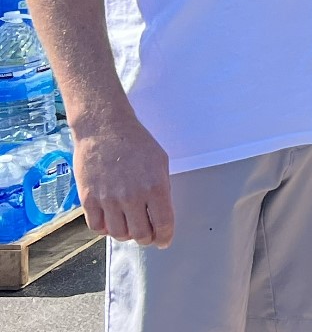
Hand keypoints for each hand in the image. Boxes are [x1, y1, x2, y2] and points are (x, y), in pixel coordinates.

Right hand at [72, 112, 172, 246]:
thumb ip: (161, 189)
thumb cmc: (135, 143)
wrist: (104, 129)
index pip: (163, 223)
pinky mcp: (88, 199)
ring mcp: (108, 199)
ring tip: (130, 227)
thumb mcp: (160, 163)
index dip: (164, 237)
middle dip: (147, 238)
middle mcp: (132, 196)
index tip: (164, 241)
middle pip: (140, 234)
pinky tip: (111, 222)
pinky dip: (106, 229)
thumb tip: (160, 213)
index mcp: (155, 187)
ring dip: (127, 235)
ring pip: (119, 234)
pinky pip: (97, 227)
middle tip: (147, 235)